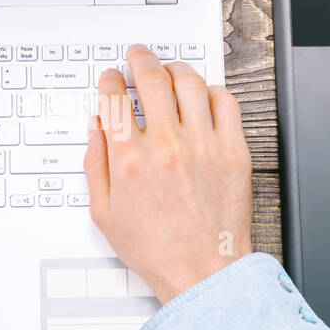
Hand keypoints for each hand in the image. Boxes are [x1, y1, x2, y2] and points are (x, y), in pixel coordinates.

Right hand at [84, 44, 253, 303]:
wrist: (202, 272)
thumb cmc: (157, 250)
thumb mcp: (104, 213)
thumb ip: (95, 164)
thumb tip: (96, 129)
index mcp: (130, 160)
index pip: (114, 99)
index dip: (109, 81)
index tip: (111, 79)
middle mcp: (166, 147)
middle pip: (150, 78)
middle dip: (140, 59)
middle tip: (138, 56)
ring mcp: (203, 146)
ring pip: (189, 83)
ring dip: (175, 69)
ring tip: (170, 71)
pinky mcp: (233, 152)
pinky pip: (226, 103)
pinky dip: (212, 91)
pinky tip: (204, 96)